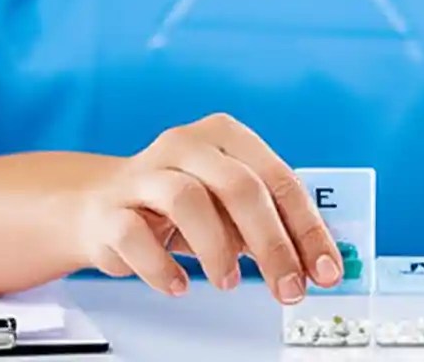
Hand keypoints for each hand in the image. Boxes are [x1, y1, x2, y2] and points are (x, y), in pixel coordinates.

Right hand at [69, 113, 340, 302]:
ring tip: (228, 281)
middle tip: (288, 287)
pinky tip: (179, 284)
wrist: (98, 205)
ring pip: (189, 201)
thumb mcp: (229, 206)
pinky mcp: (109, 208)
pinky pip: (136, 235)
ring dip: (218, 250)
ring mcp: (144, 173)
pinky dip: (162, 267)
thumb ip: (270, 226)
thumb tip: (313, 262)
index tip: (324, 269)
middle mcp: (187, 144)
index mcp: (227, 136)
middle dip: (273, 245)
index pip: (280, 179)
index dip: (307, 228)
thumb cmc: (178, 204)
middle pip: (241, 188)